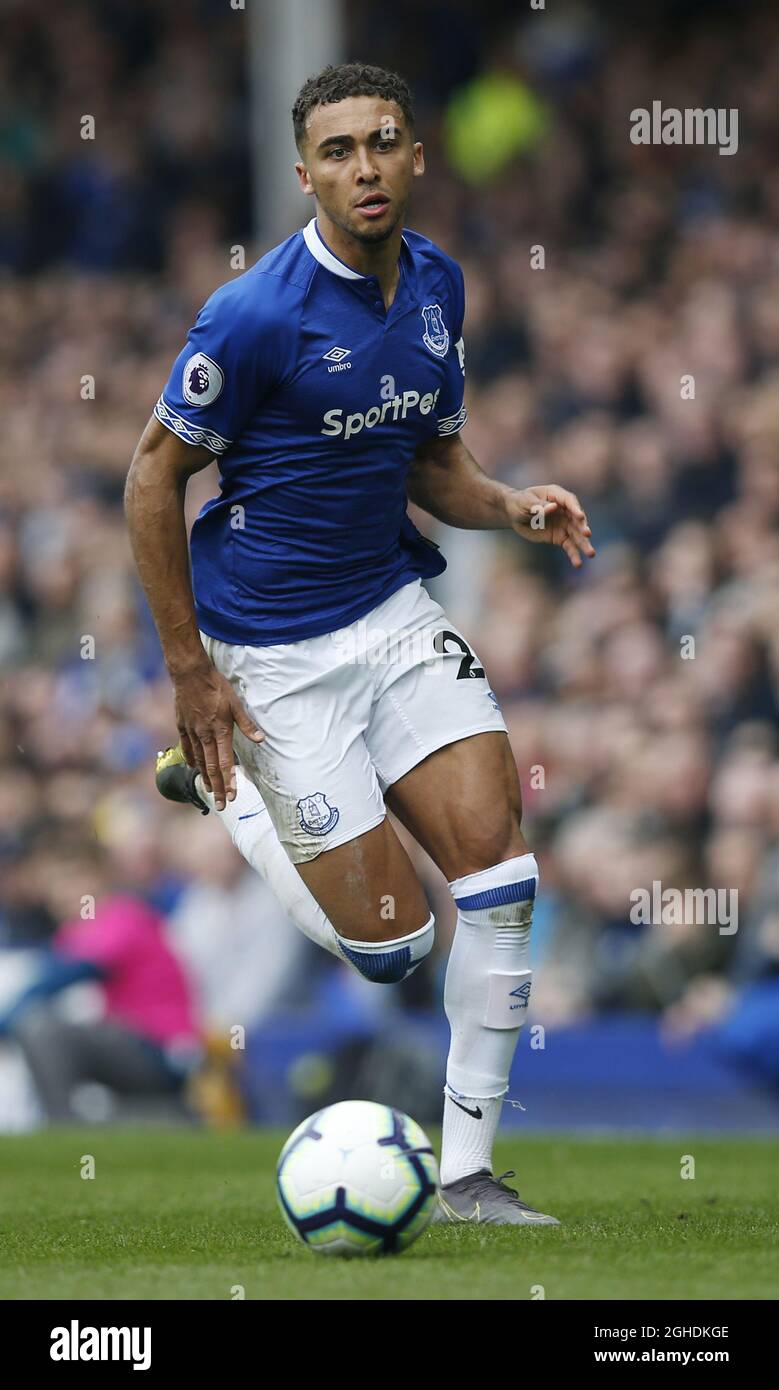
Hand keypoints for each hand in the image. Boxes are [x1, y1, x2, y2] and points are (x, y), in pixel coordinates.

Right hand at [172, 663, 263, 809]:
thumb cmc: (216, 687)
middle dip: (218, 788)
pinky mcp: (182, 726)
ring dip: (205, 778)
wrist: (189, 674)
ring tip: (210, 791)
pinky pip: (187, 747)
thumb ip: (247, 724)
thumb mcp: (236, 703)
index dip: (229, 781)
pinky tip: (194, 768)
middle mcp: (205, 736)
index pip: (226, 763)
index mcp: (220, 731)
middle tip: (222, 805)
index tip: (232, 797)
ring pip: (199, 761)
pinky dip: (192, 759)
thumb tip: (260, 739)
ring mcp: (192, 732)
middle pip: (212, 768)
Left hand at [505, 485, 595, 567]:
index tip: (580, 517)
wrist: (514, 514)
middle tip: (587, 534)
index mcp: (556, 496)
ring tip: (591, 554)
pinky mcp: (560, 537)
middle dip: (583, 527)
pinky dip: (574, 554)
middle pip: (577, 519)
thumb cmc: (520, 503)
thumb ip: (539, 506)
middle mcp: (565, 510)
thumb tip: (554, 508)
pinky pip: (569, 546)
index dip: (576, 509)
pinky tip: (578, 564)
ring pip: (577, 535)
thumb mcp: (526, 503)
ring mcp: (564, 524)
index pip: (570, 501)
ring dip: (584, 544)